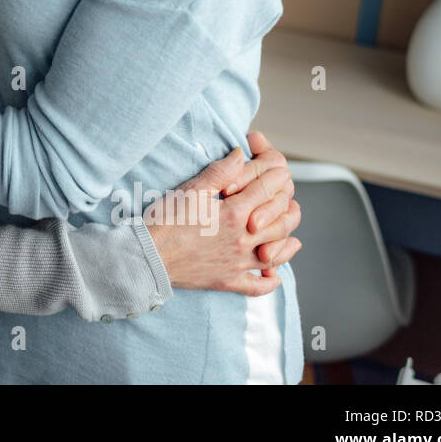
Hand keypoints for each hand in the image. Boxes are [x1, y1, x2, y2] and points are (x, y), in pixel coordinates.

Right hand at [145, 130, 301, 295]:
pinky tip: (274, 275)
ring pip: (276, 252)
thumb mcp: (190, 190)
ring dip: (288, 242)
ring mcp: (237, 262)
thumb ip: (219, 172)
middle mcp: (242, 239)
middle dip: (288, 206)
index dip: (276, 176)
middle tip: (288, 199)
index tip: (281, 169)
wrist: (148, 257)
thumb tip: (241, 155)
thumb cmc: (165, 221)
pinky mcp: (228, 280)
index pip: (267, 191)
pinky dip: (270, 282)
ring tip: (292, 235)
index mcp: (234, 213)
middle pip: (280, 222)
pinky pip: (257, 286)